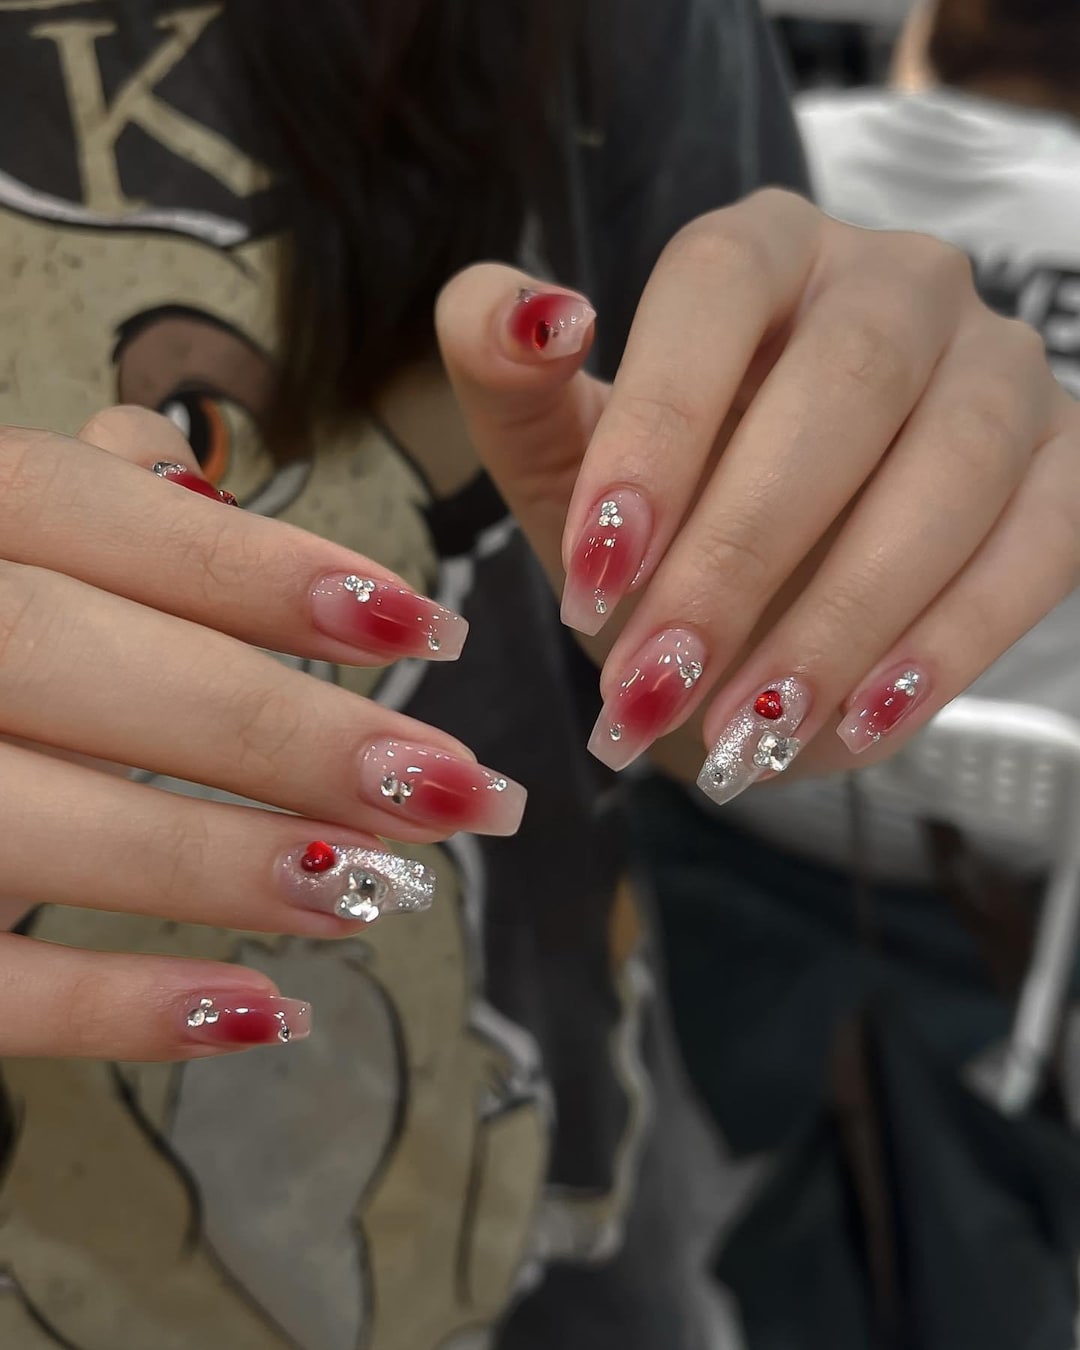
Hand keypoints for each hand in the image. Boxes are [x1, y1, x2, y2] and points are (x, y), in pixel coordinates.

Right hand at [0, 407, 524, 1058]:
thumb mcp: (4, 559)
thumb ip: (87, 517)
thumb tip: (197, 476)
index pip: (76, 504)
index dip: (253, 566)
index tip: (422, 626)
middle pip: (61, 652)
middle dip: (269, 725)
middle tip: (441, 784)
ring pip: (20, 816)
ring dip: (216, 861)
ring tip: (374, 889)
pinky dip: (119, 1007)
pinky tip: (266, 1011)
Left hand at [438, 189, 1077, 803]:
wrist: (760, 599)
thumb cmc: (657, 519)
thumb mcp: (563, 461)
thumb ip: (512, 385)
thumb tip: (526, 314)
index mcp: (759, 253)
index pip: (716, 288)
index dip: (659, 428)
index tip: (599, 572)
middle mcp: (892, 282)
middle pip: (843, 386)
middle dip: (741, 554)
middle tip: (660, 685)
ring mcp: (995, 366)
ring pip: (950, 469)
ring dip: (845, 616)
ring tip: (753, 729)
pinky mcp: (1064, 460)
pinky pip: (1043, 538)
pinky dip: (954, 640)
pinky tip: (866, 720)